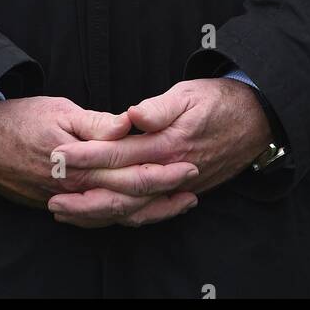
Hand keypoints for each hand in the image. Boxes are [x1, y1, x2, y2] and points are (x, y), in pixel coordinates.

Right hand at [0, 95, 199, 221]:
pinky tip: (136, 212)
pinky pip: (96, 218)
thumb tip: (128, 125)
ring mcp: (67, 201)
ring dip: (148, 211)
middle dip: (164, 194)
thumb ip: (95, 122)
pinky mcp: (58, 205)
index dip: (162, 171)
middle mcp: (76, 188)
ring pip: (114, 214)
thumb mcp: (58, 109)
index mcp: (80, 162)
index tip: (189, 165)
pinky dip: (120, 217)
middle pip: (128, 198)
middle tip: (194, 187)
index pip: (130, 172)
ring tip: (176, 205)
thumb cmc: (19, 119)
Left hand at [46, 79, 273, 225]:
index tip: (60, 155)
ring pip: (133, 209)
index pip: (119, 153)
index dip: (88, 155)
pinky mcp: (182, 192)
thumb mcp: (190, 93)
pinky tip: (103, 217)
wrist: (257, 120)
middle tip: (52, 196)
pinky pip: (149, 212)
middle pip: (121, 190)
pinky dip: (124, 217)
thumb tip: (134, 115)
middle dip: (84, 194)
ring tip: (66, 213)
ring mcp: (178, 186)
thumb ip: (161, 107)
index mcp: (168, 144)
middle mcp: (171, 171)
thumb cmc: (219, 100)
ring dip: (98, 212)